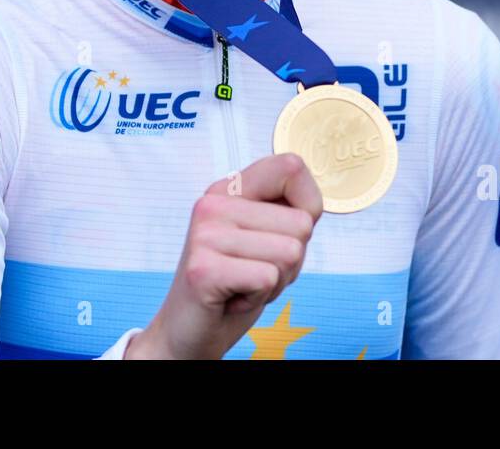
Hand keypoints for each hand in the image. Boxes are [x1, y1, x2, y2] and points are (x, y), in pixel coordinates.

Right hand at [124, 152, 322, 358]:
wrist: (188, 332)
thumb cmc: (234, 286)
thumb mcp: (263, 238)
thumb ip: (285, 212)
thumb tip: (312, 204)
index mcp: (229, 189)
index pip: (292, 167)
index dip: (308, 206)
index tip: (282, 232)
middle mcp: (213, 203)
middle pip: (301, 224)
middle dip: (290, 261)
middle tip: (253, 271)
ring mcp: (205, 234)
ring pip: (290, 253)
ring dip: (275, 282)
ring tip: (242, 284)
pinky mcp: (204, 269)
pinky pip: (268, 278)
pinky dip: (259, 298)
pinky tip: (232, 298)